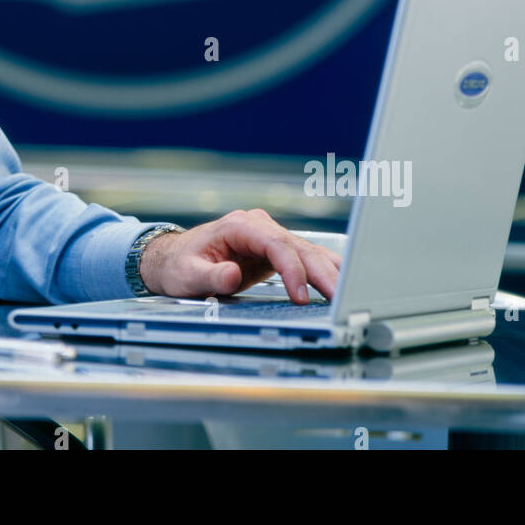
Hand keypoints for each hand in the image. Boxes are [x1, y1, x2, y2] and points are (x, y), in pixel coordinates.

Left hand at [137, 210, 341, 301]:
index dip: (292, 270)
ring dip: (329, 273)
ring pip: (307, 252)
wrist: (176, 258)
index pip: (276, 244)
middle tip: (341, 299)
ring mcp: (269, 236)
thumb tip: (231, 274)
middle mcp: (259, 226)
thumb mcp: (188, 274)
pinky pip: (305, 259)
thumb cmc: (181, 264)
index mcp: (239, 225)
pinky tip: (340, 282)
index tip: (300, 296)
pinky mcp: (276, 250)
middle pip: (298, 247)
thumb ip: (210, 276)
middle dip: (321, 273)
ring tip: (348, 295)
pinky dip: (323, 271)